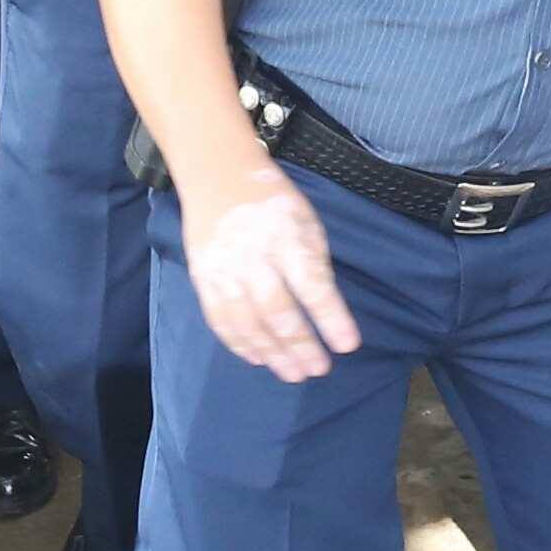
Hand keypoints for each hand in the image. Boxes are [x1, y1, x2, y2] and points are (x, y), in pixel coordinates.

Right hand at [181, 159, 355, 381]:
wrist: (218, 177)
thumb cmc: (274, 203)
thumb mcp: (306, 222)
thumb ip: (314, 263)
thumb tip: (325, 310)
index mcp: (287, 237)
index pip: (312, 284)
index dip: (330, 317)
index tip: (348, 345)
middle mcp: (253, 256)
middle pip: (278, 310)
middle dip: (300, 345)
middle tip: (318, 370)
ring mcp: (224, 270)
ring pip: (247, 322)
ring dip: (272, 353)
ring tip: (294, 373)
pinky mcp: (203, 279)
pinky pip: (220, 320)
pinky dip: (239, 344)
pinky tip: (258, 358)